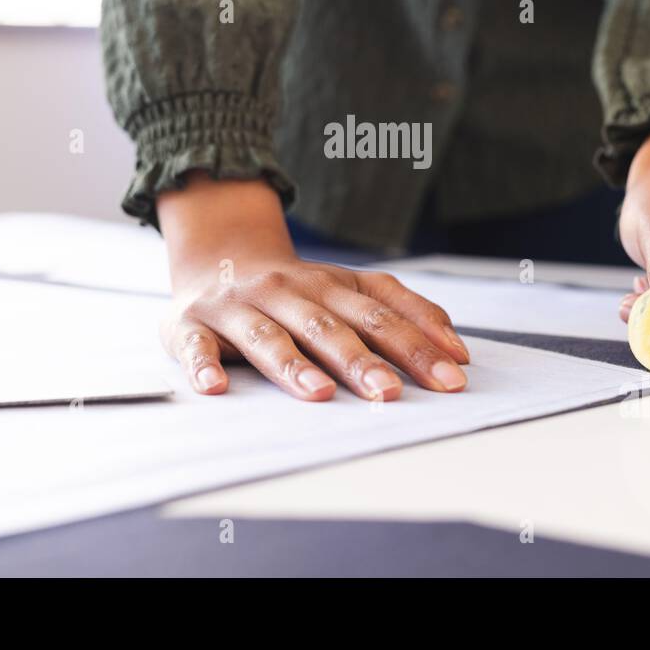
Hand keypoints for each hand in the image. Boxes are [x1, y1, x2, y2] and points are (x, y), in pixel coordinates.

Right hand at [157, 173, 468, 400]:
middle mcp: (287, 291)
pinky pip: (195, 345)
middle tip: (388, 393)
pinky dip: (202, 363)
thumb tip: (457, 351)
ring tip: (317, 392)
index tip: (450, 378)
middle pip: (327, 327)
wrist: (217, 256)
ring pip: (268, 335)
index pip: (380, 316)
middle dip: (360, 360)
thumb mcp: (351, 288)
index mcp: (330, 286)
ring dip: (292, 365)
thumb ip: (405, 311)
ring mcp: (239, 306)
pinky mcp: (192, 323)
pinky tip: (215, 386)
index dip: (416, 346)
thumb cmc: (296, 289)